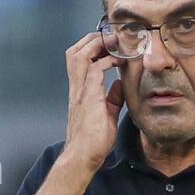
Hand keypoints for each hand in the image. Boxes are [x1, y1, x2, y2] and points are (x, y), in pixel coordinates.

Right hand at [63, 32, 125, 168]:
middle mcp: (76, 88)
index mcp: (79, 90)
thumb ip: (112, 97)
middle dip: (92, 40)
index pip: (78, 59)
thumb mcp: (107, 113)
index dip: (91, 47)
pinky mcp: (88, 97)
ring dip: (97, 45)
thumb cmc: (93, 140)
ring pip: (80, 55)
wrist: (84, 156)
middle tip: (111, 38)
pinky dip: (106, 61)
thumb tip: (119, 84)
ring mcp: (80, 91)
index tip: (109, 44)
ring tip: (114, 43)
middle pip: (75, 52)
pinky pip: (94, 69)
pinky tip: (118, 61)